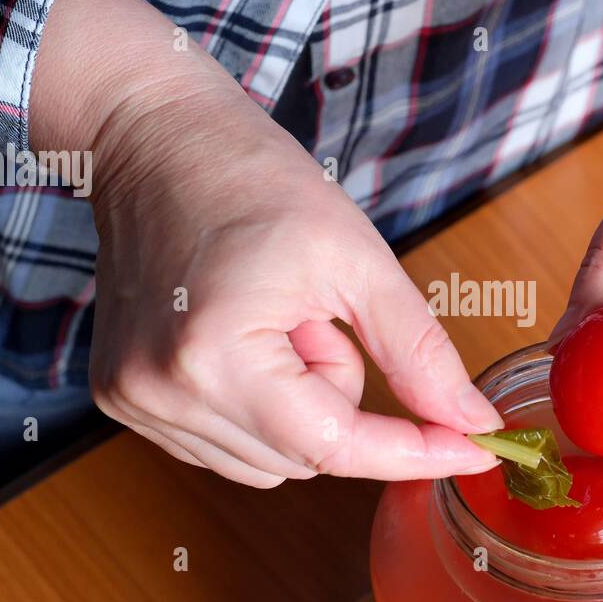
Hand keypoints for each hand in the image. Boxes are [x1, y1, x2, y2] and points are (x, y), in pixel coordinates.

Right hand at [29, 0, 498, 486]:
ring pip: (270, 462)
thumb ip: (419, 352)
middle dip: (340, 397)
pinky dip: (263, 409)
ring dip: (301, 406)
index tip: (476, 451)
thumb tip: (473, 422)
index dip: (413, 452)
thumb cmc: (252, 178)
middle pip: (305, 458)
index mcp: (214, 357)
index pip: (334, 447)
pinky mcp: (126, 400)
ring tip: (278, 318)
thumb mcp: (358, 259)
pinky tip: (249, 338)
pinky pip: (228, 446)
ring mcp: (135, 402)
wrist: (154, 139)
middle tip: (321, 315)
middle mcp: (161, 396)